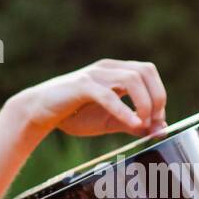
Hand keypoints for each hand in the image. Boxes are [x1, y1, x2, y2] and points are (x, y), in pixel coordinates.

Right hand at [11, 59, 167, 138]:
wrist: (39, 112)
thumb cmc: (73, 114)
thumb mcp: (109, 121)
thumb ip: (132, 124)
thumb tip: (157, 130)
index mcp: (116, 72)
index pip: (148, 73)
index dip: (160, 96)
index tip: (158, 122)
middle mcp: (107, 68)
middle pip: (145, 71)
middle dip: (156, 97)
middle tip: (154, 122)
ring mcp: (95, 75)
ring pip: (132, 79)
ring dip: (144, 102)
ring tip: (144, 123)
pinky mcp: (82, 86)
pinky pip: (109, 95)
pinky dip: (125, 110)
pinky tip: (133, 124)